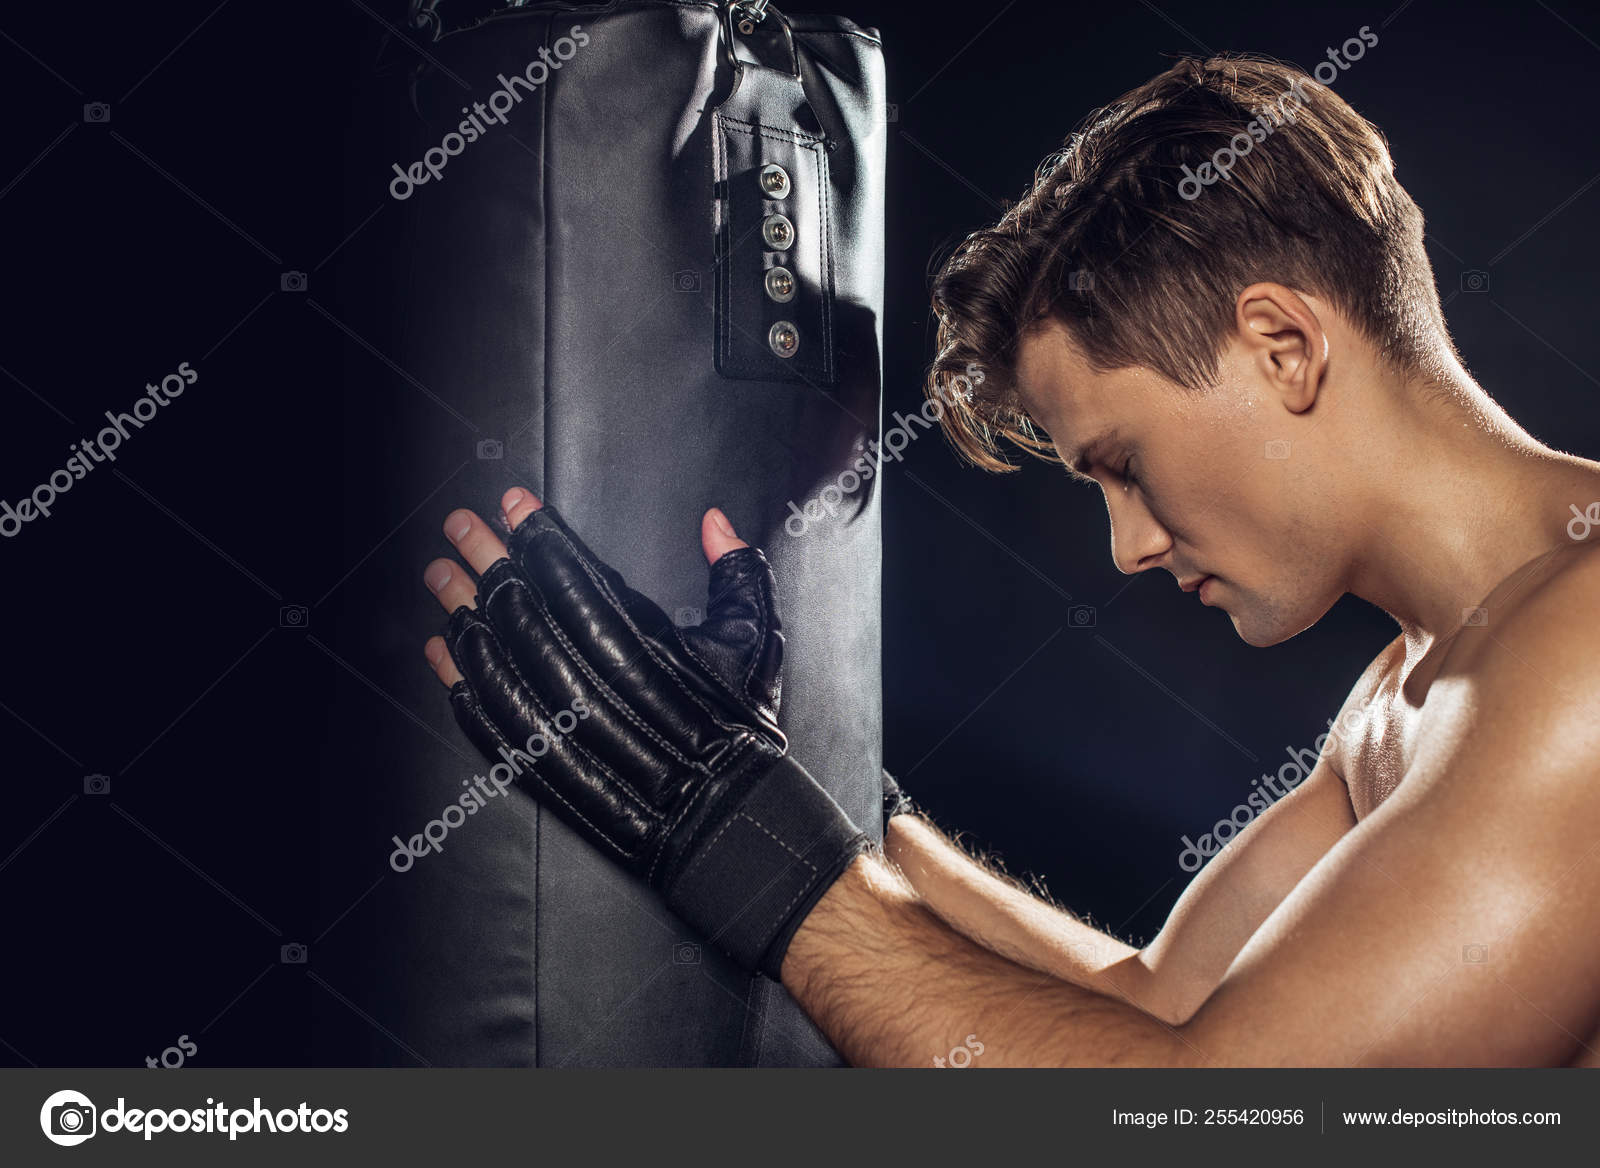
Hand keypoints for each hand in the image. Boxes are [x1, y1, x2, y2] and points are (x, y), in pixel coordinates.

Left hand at [420, 487, 869, 977]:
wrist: (734, 827)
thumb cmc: (741, 732)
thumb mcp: (756, 645)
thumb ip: (739, 574)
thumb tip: (715, 520)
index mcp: (656, 652)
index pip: (583, 579)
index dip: (543, 537)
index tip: (513, 504)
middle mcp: (609, 692)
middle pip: (533, 614)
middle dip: (489, 562)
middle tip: (458, 525)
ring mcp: (575, 739)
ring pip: (506, 667)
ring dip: (466, 617)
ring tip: (440, 576)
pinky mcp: (554, 779)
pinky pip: (494, 729)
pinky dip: (462, 690)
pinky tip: (441, 654)